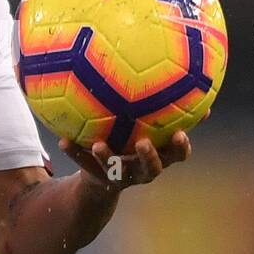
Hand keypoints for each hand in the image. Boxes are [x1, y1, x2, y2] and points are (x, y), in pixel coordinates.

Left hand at [59, 116, 203, 191]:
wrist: (106, 179)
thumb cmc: (135, 142)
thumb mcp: (154, 127)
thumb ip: (169, 107)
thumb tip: (190, 74)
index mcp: (160, 156)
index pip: (178, 154)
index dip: (181, 147)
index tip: (180, 134)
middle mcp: (143, 169)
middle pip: (152, 167)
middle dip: (149, 157)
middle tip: (143, 142)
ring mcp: (120, 175)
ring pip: (116, 169)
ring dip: (107, 157)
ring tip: (99, 145)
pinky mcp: (98, 177)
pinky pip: (84, 164)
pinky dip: (75, 152)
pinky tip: (63, 140)